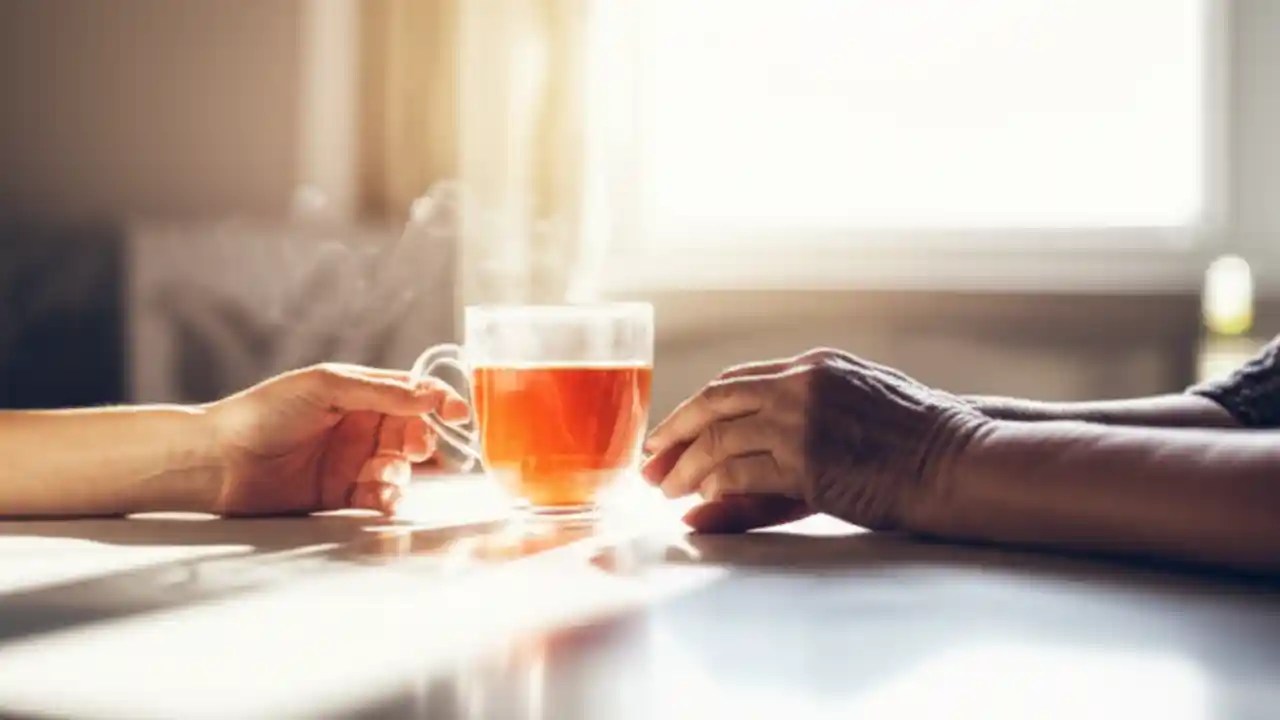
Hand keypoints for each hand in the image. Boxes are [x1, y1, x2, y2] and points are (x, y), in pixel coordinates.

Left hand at [206, 363, 467, 515]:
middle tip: (418, 449)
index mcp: (358, 394)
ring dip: (401, 474)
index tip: (459, 415)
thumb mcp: (326, 387)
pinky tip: (385, 501)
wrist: (217, 460)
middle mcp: (359, 427)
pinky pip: (378, 499)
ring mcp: (351, 462)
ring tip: (386, 477)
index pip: (411, 396)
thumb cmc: (264, 412)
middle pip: (412, 434)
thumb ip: (380, 392)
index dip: (438, 403)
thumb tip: (430, 397)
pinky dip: (389, 501)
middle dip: (423, 442)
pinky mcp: (340, 496)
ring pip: (399, 469)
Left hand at [641, 348, 985, 532]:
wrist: (959, 460)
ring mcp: (802, 419)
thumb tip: (747, 454)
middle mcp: (802, 383)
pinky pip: (740, 473)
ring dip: (686, 468)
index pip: (735, 381)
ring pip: (719, 440)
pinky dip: (714, 488)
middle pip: (715, 402)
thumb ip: (796, 429)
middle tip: (649, 461)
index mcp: (814, 365)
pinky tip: (701, 501)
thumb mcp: (853, 413)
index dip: (696, 409)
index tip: (671, 432)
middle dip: (675, 433)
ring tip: (667, 489)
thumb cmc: (914, 445)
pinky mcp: (807, 460)